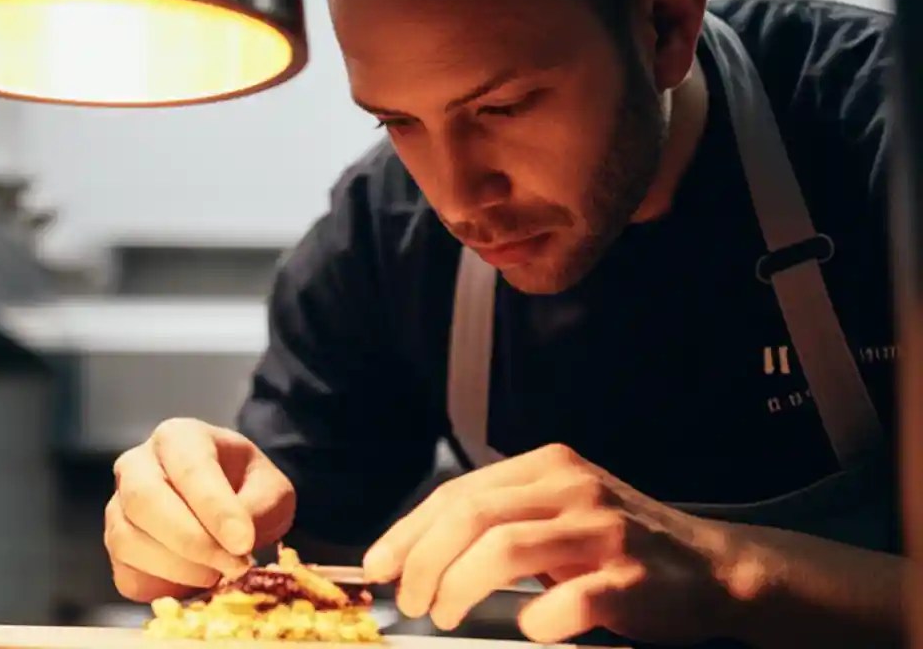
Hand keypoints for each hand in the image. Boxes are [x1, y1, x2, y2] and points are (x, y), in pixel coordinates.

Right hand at [105, 418, 296, 601]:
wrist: (227, 504)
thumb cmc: (246, 487)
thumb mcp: (270, 488)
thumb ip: (259, 506)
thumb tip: (235, 541)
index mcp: (178, 437)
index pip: (189, 467)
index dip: (215, 508)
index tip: (243, 543)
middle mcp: (137, 465)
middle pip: (143, 500)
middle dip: (191, 541)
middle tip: (233, 565)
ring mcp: (118, 506)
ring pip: (128, 540)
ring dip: (179, 568)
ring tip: (218, 572)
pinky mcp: (115, 548)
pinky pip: (126, 574)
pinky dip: (162, 587)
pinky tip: (194, 580)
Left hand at [363, 443, 747, 644]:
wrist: (713, 567)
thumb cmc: (617, 545)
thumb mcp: (558, 512)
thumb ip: (498, 520)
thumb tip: (416, 555)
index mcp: (547, 466)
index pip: (457, 492)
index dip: (409, 531)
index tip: (378, 566)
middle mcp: (572, 487)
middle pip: (472, 516)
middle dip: (425, 562)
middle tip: (411, 600)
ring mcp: (604, 530)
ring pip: (505, 548)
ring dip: (460, 586)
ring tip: (445, 614)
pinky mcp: (631, 578)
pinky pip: (569, 598)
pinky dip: (538, 617)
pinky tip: (529, 627)